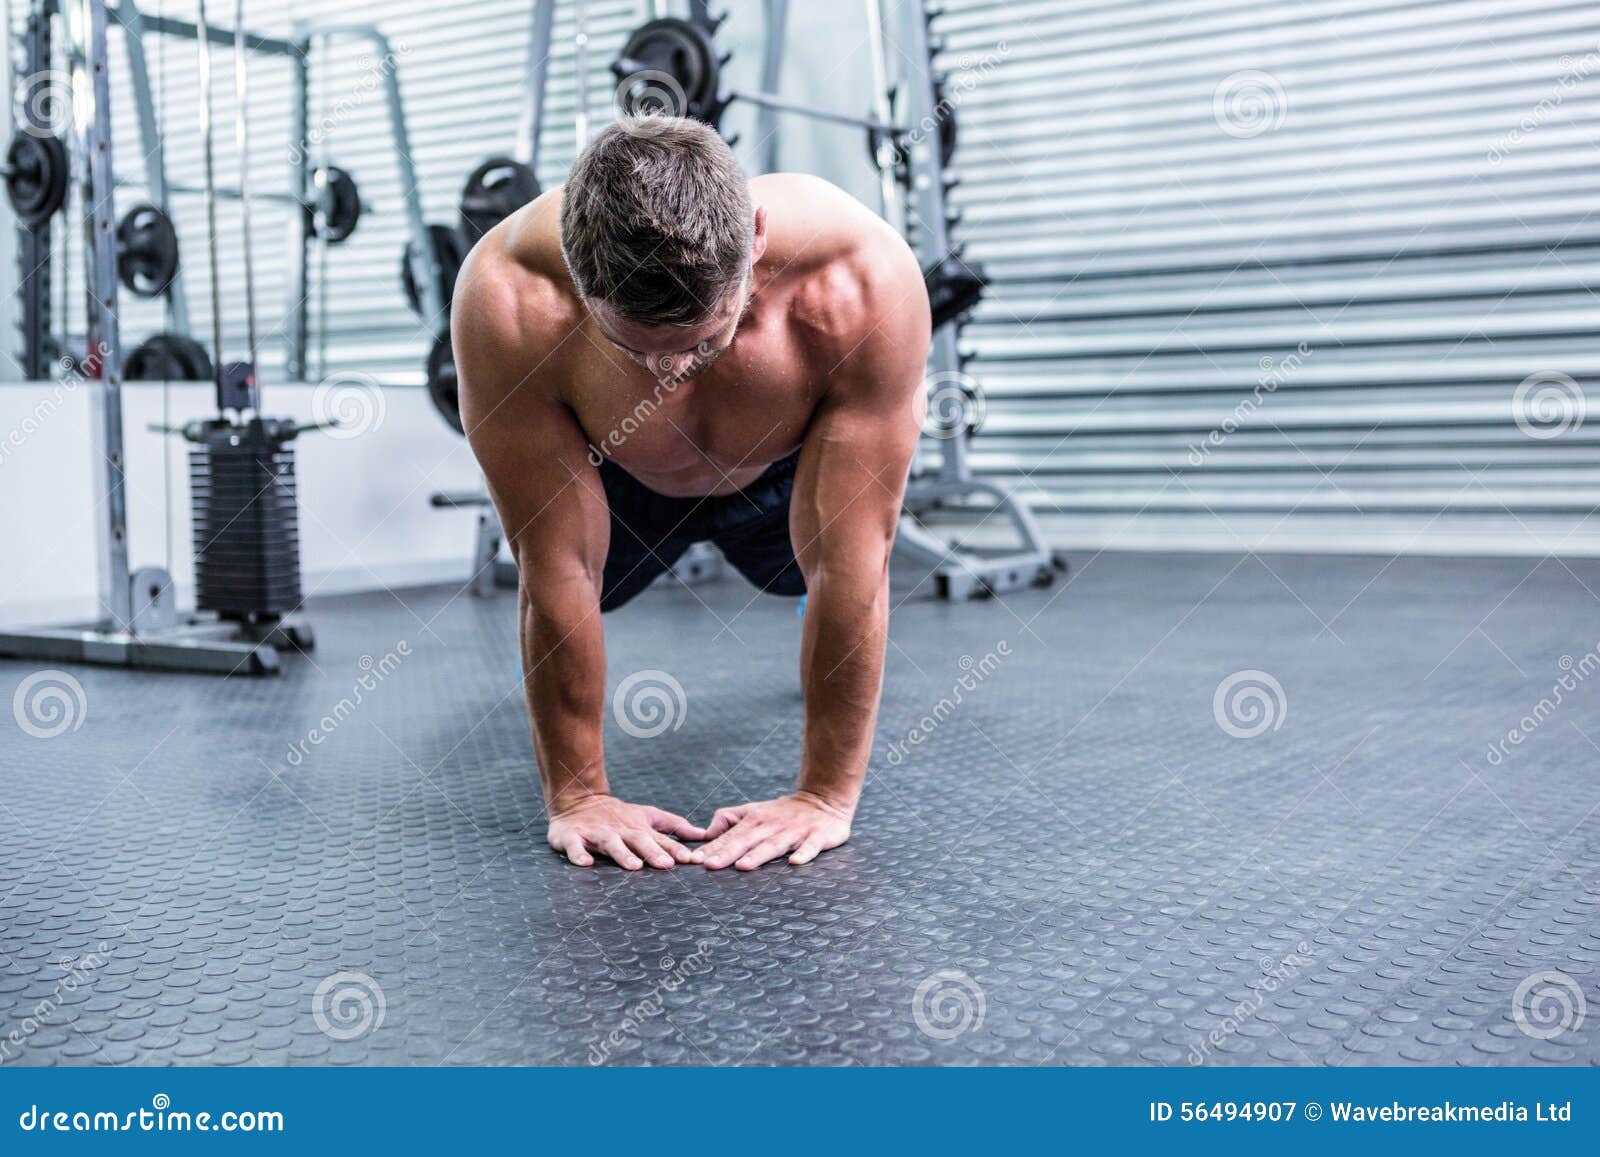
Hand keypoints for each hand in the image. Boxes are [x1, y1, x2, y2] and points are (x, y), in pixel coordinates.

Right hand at [548, 795, 706, 868]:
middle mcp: (621, 830)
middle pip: (639, 840)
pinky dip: (578, 853)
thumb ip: (673, 826)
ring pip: (611, 843)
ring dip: (623, 854)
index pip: (660, 839)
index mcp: (638, 827)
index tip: (691, 860)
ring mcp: (597, 832)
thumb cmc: (618, 815)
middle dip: (653, 852)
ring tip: (634, 866)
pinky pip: (575, 845)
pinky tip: (584, 863)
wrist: (578, 800)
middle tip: (666, 865)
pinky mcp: (573, 835)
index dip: (675, 849)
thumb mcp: (648, 816)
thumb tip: (703, 834)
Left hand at [694, 792, 852, 869]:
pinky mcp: (817, 837)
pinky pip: (810, 847)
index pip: (730, 836)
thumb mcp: (753, 811)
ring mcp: (795, 832)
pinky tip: (795, 862)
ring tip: (743, 866)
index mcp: (755, 820)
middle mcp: (772, 825)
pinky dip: (804, 853)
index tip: (695, 860)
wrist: (823, 799)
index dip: (712, 848)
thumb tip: (704, 834)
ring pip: (774, 845)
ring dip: (759, 855)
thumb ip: (728, 820)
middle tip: (710, 865)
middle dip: (728, 852)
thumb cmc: (783, 812)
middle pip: (747, 841)